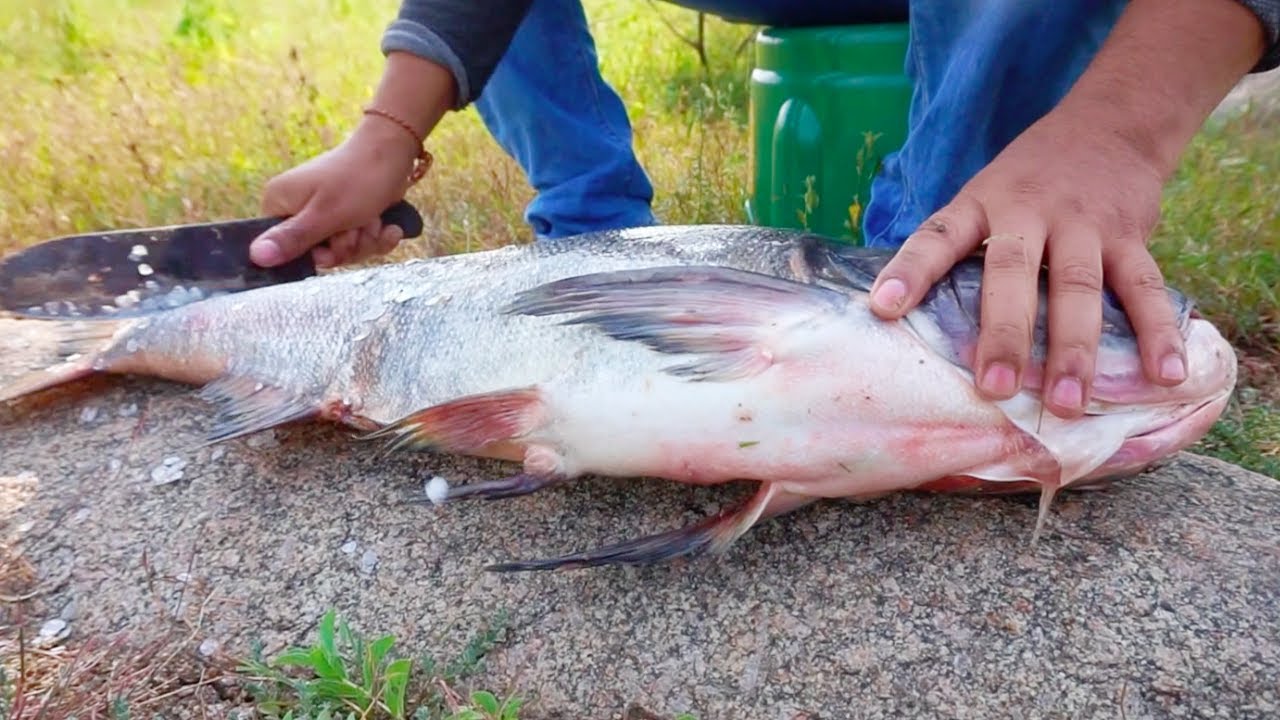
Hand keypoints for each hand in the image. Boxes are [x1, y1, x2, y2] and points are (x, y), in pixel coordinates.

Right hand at [254, 119, 418, 268]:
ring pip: (344, 250)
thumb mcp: (324, 215)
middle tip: (357, 227)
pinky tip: (389, 226)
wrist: (394, 151)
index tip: (333, 244)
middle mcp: (297, 208)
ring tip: (374, 219)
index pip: (284, 250)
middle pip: (319, 253)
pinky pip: (360, 242)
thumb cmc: (358, 178)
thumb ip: (292, 238)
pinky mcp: (347, 215)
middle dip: (347, 247)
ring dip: (366, 240)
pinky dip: (376, 235)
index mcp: (279, 203)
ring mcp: (324, 212)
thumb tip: (256, 256)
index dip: (314, 254)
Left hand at [867, 0, 1266, 419]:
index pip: (938, 236)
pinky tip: (1164, 375)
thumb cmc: (1027, 182)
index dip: (911, 269)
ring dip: (1074, 350)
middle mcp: (1030, 212)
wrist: (1110, 124)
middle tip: (994, 389)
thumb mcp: (983, 199)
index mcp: (981, 205)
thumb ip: (957, 250)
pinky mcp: (1131, 235)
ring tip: (1065, 404)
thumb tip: (902, 317)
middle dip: (1004, 334)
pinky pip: (1145, 287)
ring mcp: (1084, 224)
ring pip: (1080, 289)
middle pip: (1014, 273)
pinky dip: (1158, 333)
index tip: (884, 306)